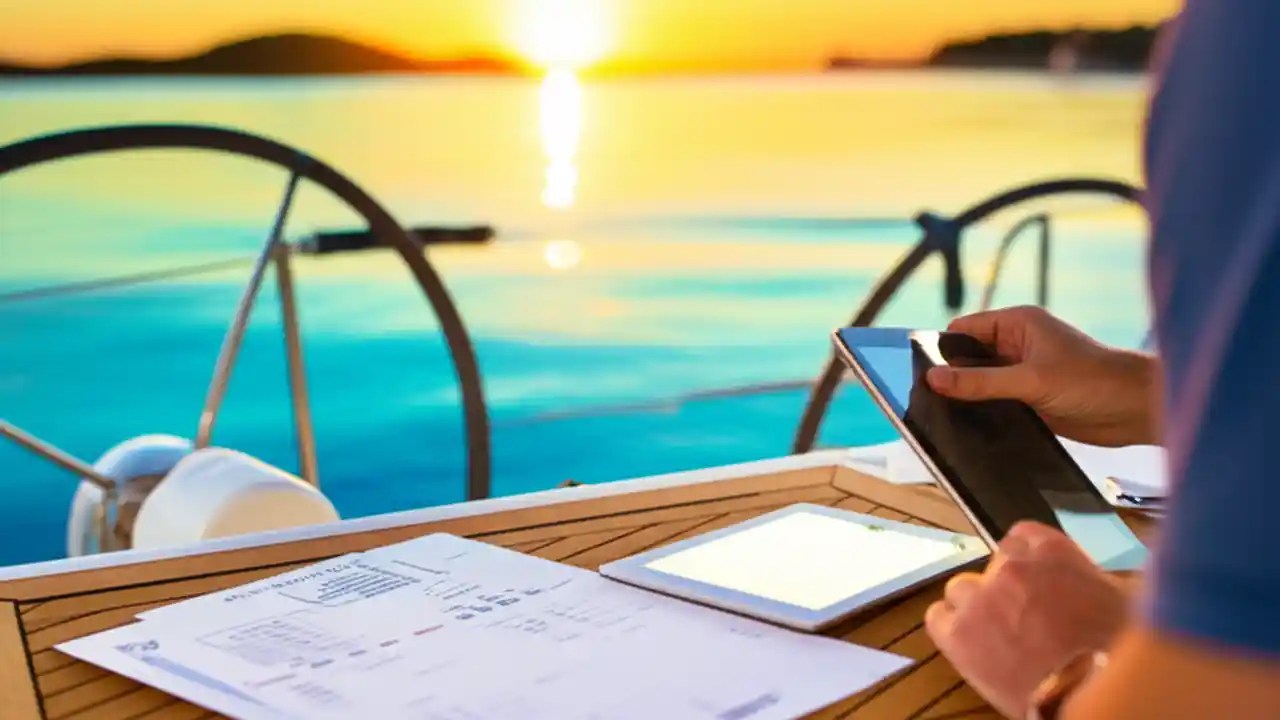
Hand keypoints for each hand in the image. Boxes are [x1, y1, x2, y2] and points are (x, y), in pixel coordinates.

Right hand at [925, 306, 1160, 446]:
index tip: (919, 374)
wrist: (1137, 410)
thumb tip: (933, 379)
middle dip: (951, 378)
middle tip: (926, 401)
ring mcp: (1023, 374)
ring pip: (981, 384)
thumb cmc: (1094, 382)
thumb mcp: (1030, 381)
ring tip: (945, 418)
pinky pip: (996, 404)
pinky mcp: (1030, 400)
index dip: (941, 350)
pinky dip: (984, 415)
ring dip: (968, 399)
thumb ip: (980, 382)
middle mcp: (1017, 345)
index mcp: (1017, 324)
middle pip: (968, 359)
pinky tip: (970, 429)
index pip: (963, 330)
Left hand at [925, 522, 1126, 718]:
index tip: (1035, 583)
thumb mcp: (1122, 599)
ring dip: (976, 608)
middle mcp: (1010, 565)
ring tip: (997, 636)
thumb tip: (1096, 578)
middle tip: (1023, 618)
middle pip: (993, 566)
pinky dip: (952, 628)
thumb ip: (1094, 577)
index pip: (1023, 536)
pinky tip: (971, 645)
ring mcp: (979, 597)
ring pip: (962, 590)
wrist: (1089, 694)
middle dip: (1005, 588)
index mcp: (1050, 550)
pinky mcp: (957, 631)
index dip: (1027, 562)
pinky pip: (938, 617)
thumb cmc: (1115, 649)